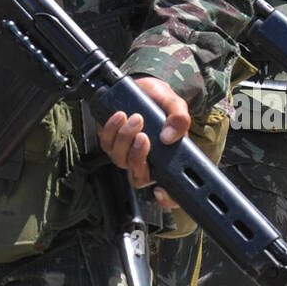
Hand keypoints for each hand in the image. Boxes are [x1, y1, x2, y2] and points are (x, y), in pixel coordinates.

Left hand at [99, 76, 189, 207]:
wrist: (143, 87)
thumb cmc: (160, 101)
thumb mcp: (176, 104)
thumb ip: (180, 118)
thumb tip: (170, 136)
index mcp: (167, 159)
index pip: (169, 190)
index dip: (167, 198)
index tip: (160, 191)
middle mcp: (147, 161)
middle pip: (139, 177)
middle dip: (138, 158)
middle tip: (143, 136)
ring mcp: (128, 153)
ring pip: (121, 161)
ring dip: (125, 140)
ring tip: (134, 119)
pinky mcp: (112, 142)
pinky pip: (107, 144)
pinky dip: (111, 130)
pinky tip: (119, 116)